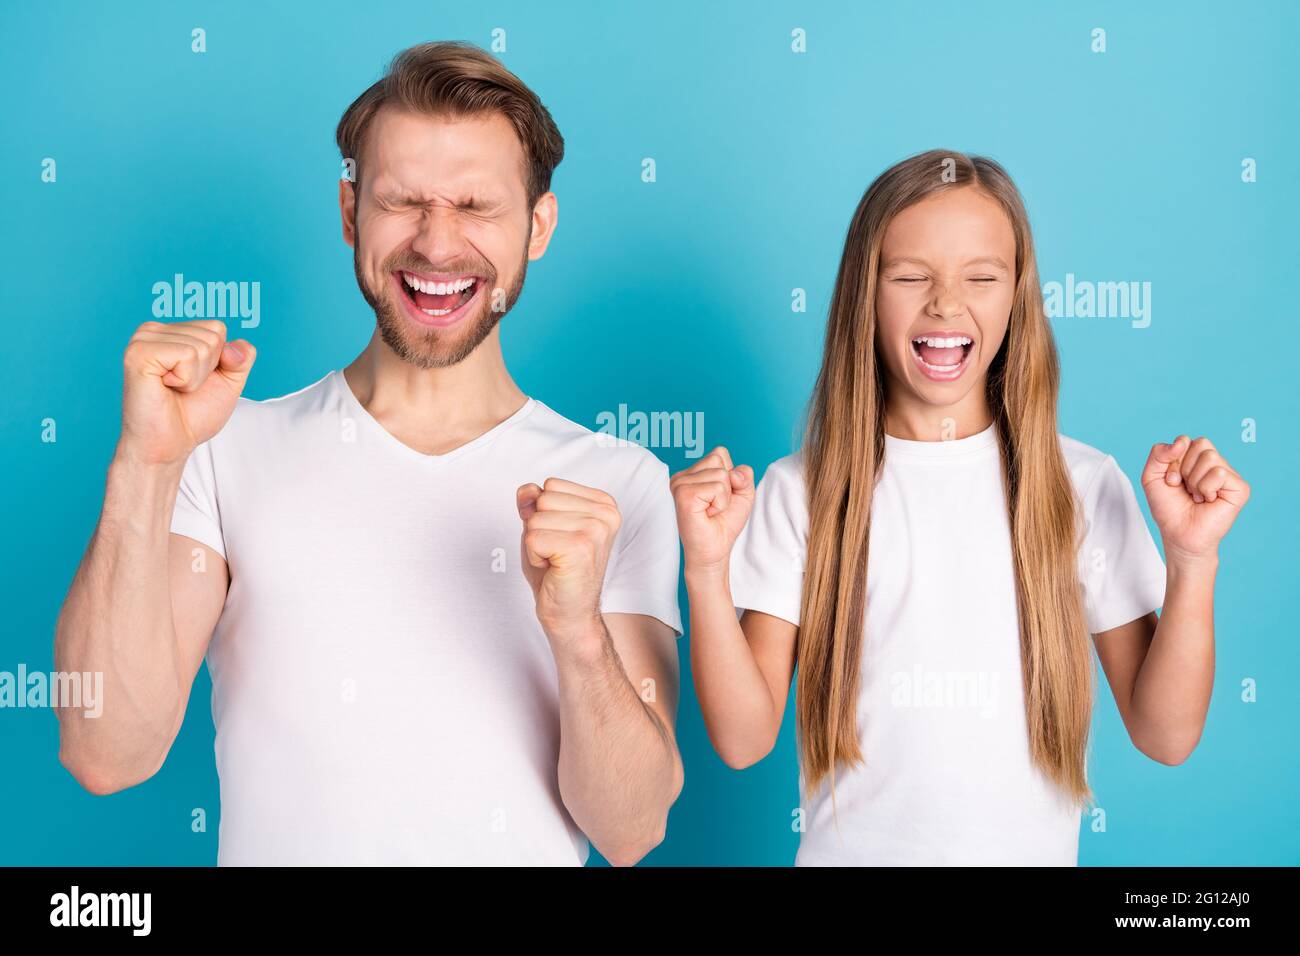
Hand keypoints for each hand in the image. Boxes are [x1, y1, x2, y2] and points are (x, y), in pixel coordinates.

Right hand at [119, 319, 256, 467]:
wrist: (169, 444)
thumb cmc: (192, 415)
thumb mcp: (228, 383)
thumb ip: (241, 358)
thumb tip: (238, 345)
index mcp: (171, 332)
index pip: (217, 328)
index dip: (218, 361)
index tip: (194, 380)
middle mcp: (154, 330)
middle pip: (212, 335)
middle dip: (207, 369)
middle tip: (182, 387)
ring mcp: (143, 339)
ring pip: (202, 345)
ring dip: (195, 377)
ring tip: (172, 389)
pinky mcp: (138, 353)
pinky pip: (186, 355)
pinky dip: (185, 379)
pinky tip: (164, 387)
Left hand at [516, 478, 620, 641]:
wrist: (571, 613)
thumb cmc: (558, 571)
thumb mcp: (543, 527)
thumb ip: (534, 502)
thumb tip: (527, 490)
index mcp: (604, 503)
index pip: (551, 485)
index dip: (546, 513)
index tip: (561, 538)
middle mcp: (606, 513)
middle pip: (543, 498)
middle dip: (540, 527)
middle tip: (557, 552)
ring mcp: (595, 529)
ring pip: (536, 518)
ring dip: (537, 543)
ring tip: (556, 560)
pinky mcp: (580, 547)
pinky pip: (532, 537)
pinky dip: (535, 556)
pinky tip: (553, 568)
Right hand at [670, 446, 754, 573]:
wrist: (714, 550)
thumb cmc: (724, 524)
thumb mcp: (743, 494)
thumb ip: (744, 475)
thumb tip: (734, 472)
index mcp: (691, 473)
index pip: (719, 453)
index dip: (730, 475)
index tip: (720, 497)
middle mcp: (682, 475)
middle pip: (719, 459)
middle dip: (727, 485)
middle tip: (715, 505)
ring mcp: (680, 483)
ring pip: (720, 473)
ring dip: (724, 497)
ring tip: (711, 510)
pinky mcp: (684, 494)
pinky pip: (717, 487)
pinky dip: (720, 503)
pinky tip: (708, 514)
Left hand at [1141, 435, 1249, 562]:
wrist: (1177, 534)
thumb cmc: (1168, 508)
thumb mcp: (1151, 477)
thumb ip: (1158, 453)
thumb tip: (1182, 441)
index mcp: (1196, 458)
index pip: (1185, 441)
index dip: (1172, 461)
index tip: (1171, 481)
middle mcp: (1215, 464)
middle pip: (1200, 444)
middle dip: (1184, 468)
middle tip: (1185, 489)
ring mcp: (1229, 475)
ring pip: (1210, 457)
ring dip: (1195, 480)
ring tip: (1196, 496)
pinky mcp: (1240, 488)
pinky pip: (1220, 473)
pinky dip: (1206, 487)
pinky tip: (1208, 500)